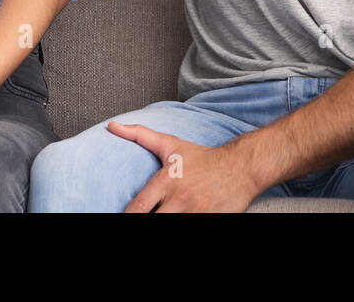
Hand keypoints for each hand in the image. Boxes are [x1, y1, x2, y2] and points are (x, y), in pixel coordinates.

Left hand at [109, 121, 264, 212]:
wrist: (241, 166)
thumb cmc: (203, 158)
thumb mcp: (171, 145)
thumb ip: (139, 136)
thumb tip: (112, 126)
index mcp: (166, 180)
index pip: (138, 208)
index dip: (127, 217)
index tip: (123, 217)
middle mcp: (180, 198)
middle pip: (153, 220)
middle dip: (147, 221)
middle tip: (144, 218)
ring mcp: (196, 212)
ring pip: (172, 226)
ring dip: (166, 223)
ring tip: (164, 217)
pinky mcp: (211, 220)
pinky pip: (193, 227)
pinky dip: (186, 226)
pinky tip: (180, 221)